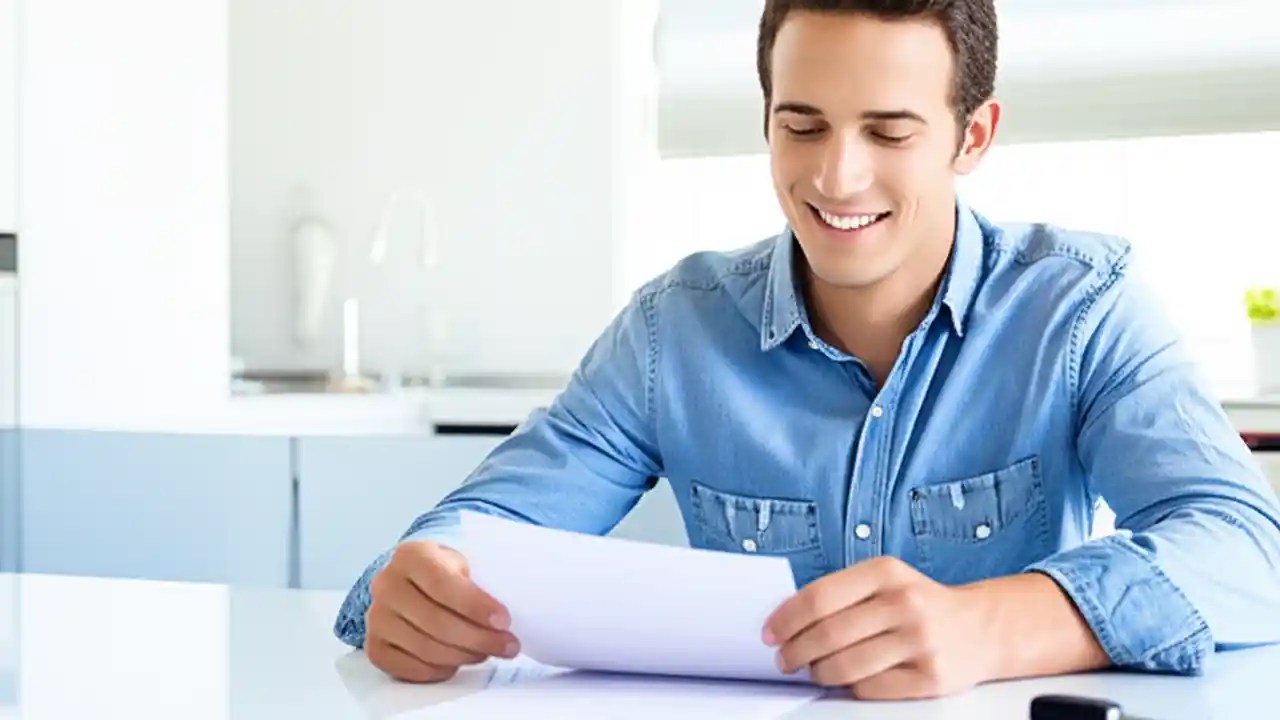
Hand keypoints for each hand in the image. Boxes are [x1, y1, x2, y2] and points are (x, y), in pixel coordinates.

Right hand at [365, 540, 520, 682]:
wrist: (414, 581)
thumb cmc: (447, 572)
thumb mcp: (464, 561)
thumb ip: (482, 579)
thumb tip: (508, 615)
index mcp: (411, 555)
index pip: (442, 583)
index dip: (475, 605)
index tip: (504, 620)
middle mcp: (387, 584)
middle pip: (435, 621)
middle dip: (478, 638)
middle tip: (508, 645)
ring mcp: (377, 617)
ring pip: (425, 648)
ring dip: (464, 656)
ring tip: (488, 652)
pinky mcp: (375, 645)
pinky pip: (410, 668)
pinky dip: (439, 670)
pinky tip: (458, 662)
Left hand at [763, 556, 988, 699]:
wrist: (982, 627)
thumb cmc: (919, 603)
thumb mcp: (886, 580)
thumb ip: (843, 594)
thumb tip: (787, 622)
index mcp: (886, 571)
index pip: (818, 597)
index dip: (786, 619)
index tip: (769, 633)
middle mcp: (904, 603)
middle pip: (827, 635)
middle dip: (795, 652)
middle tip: (784, 659)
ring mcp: (920, 641)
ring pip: (845, 666)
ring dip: (818, 673)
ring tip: (812, 671)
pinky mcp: (930, 677)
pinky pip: (870, 689)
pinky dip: (850, 687)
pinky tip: (847, 680)